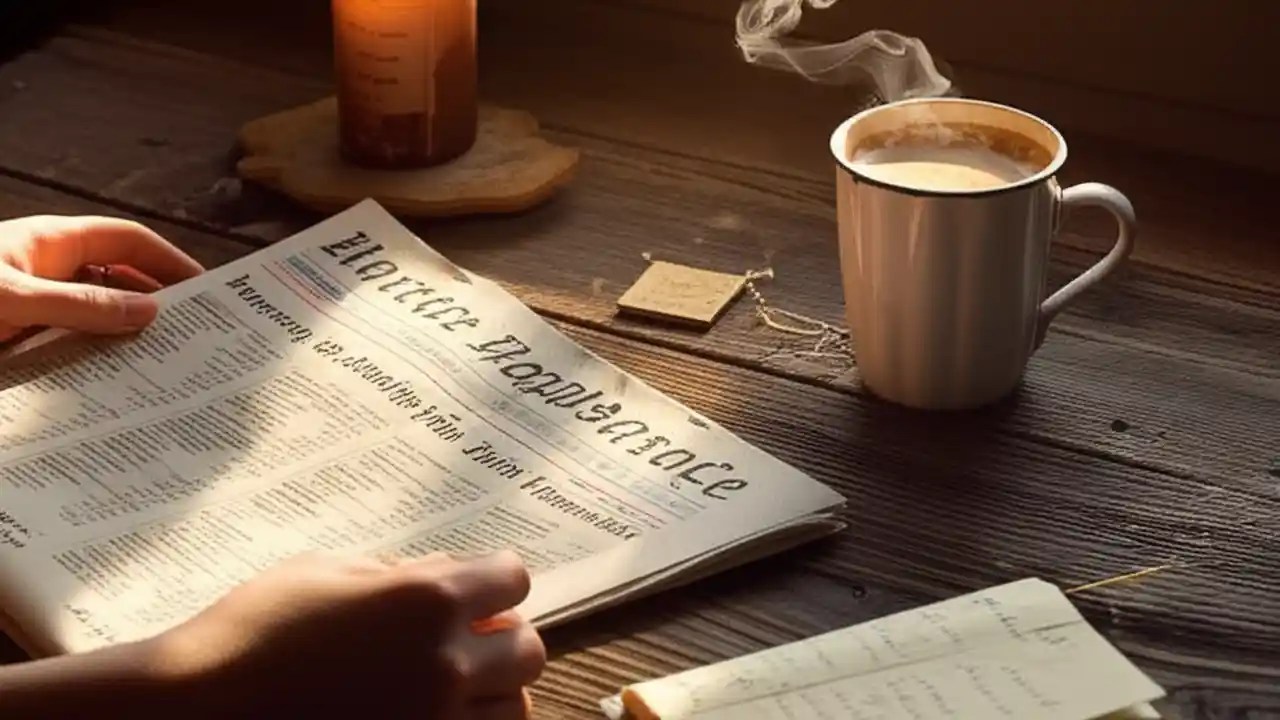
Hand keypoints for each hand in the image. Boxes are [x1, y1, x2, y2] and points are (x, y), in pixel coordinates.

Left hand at [0, 214, 203, 341]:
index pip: (127, 240)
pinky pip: (70, 341)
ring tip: (160, 357)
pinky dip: (95, 354)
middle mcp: (48, 268)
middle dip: (154, 299)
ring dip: (125, 331)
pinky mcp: (21, 334)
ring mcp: (34, 301)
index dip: (167, 259)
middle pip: (118, 277)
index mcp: (51, 241)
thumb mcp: (14, 296)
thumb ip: (78, 304)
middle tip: (190, 330)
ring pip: (97, 312)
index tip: (203, 287)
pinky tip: (113, 376)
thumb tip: (148, 310)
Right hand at [153, 551, 545, 718]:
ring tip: (452, 684)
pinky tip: (431, 713)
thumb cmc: (249, 633)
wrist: (191, 714)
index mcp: (426, 601)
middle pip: (529, 650)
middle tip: (467, 638)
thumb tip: (447, 573)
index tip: (477, 589)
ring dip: (494, 692)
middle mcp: (444, 666)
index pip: (513, 579)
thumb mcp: (323, 572)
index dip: (496, 580)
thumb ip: (397, 572)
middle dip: (504, 639)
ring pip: (514, 710)